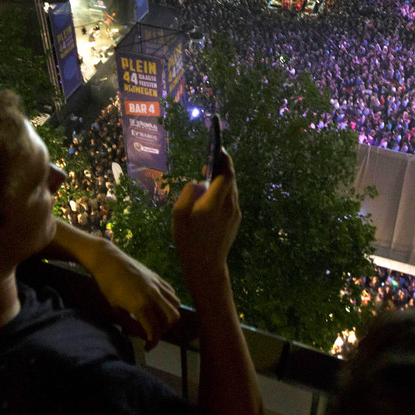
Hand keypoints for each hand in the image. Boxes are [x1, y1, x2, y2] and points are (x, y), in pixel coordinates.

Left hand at [87, 242, 180, 346]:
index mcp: (140, 306)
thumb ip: (130, 324)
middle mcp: (153, 296)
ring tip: (157, 318)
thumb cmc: (107, 286)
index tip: (147, 347)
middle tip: (152, 331)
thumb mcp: (115, 309)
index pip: (154, 330)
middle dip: (164, 329)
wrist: (108, 261)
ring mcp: (157, 285)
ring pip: (176, 305)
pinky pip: (172, 292)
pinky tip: (158, 303)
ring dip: (169, 315)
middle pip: (172, 318)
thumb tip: (141, 334)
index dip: (153, 342)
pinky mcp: (158, 277)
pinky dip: (169, 302)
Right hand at [173, 153, 239, 285]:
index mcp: (214, 203)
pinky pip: (232, 198)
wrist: (206, 266)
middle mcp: (229, 205)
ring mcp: (235, 212)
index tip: (217, 148)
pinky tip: (213, 192)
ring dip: (224, 178)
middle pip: (231, 178)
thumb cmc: (188, 242)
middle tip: (212, 158)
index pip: (225, 174)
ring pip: (232, 188)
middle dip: (223, 166)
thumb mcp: (179, 216)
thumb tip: (196, 181)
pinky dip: (224, 189)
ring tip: (210, 174)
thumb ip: (187, 194)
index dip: (223, 159)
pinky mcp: (236, 219)